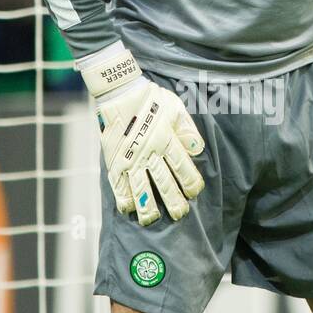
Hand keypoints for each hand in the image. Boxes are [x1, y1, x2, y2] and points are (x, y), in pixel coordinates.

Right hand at [77, 42, 205, 225]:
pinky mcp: (114, 160)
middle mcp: (149, 152)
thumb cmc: (152, 99)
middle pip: (164, 182)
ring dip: (147, 206)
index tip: (194, 193)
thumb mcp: (176, 108)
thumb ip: (188, 130)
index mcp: (166, 139)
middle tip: (180, 214)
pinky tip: (129, 209)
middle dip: (173, 201)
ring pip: (140, 188)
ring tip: (152, 220)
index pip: (182, 168)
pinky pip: (118, 184)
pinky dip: (123, 198)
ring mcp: (130, 158)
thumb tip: (198, 150)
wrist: (119, 92)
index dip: (190, 183)